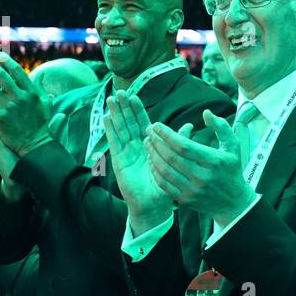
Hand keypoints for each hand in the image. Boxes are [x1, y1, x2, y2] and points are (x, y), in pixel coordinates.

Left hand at [0, 52, 51, 153]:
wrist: (34, 144)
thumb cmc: (40, 124)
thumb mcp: (45, 105)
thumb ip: (41, 90)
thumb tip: (39, 77)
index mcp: (31, 93)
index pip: (18, 72)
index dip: (7, 61)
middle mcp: (20, 98)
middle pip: (2, 77)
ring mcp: (9, 107)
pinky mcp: (0, 118)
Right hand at [106, 91, 171, 229]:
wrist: (153, 204)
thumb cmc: (164, 184)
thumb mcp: (174, 160)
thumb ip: (180, 142)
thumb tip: (190, 125)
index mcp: (149, 145)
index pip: (142, 123)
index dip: (137, 110)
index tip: (134, 96)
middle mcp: (136, 147)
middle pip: (129, 123)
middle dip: (124, 108)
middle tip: (120, 92)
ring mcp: (126, 153)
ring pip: (120, 129)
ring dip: (115, 114)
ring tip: (111, 99)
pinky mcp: (119, 161)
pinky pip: (114, 142)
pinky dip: (110, 130)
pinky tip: (106, 118)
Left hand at [145, 109, 254, 225]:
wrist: (233, 203)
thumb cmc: (232, 171)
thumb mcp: (233, 147)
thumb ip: (221, 127)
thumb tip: (206, 113)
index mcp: (214, 161)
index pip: (184, 146)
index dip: (167, 135)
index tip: (157, 125)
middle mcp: (202, 177)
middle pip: (172, 157)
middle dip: (156, 142)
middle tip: (148, 131)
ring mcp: (193, 190)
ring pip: (165, 171)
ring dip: (153, 155)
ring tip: (148, 143)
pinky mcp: (185, 200)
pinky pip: (164, 185)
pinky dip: (155, 171)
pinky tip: (152, 161)